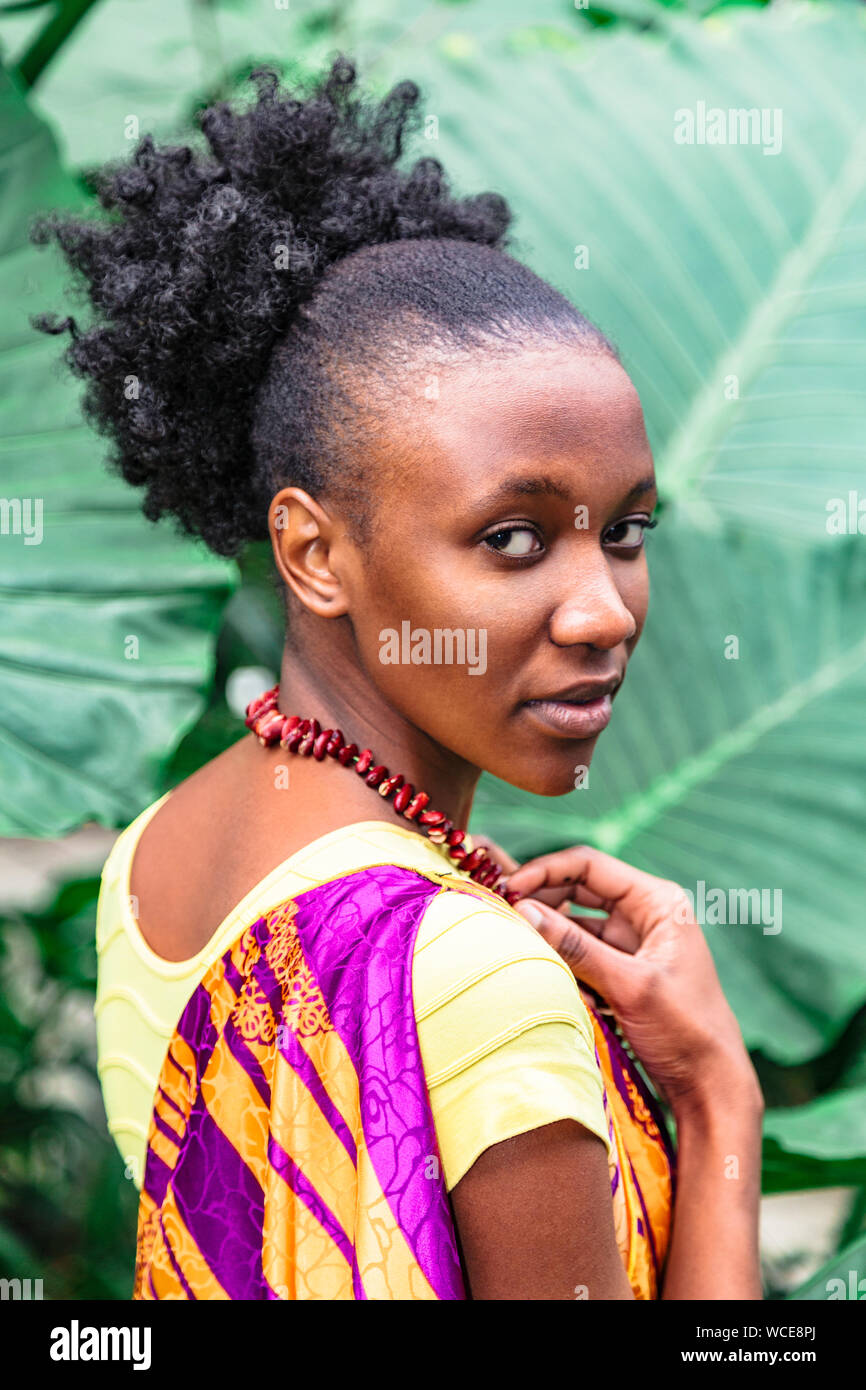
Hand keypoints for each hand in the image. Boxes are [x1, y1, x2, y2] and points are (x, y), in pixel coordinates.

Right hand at [504, 845, 761, 1113]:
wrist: (711, 1085)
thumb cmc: (685, 1030)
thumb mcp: (627, 985)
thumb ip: (576, 946)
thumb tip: (523, 910)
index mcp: (658, 902)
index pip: (589, 865)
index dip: (545, 871)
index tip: (509, 890)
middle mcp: (645, 913)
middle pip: (578, 888)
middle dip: (543, 901)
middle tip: (504, 916)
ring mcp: (633, 941)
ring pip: (576, 922)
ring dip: (551, 935)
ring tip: (521, 947)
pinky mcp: (623, 969)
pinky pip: (581, 952)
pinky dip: (563, 961)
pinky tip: (550, 976)